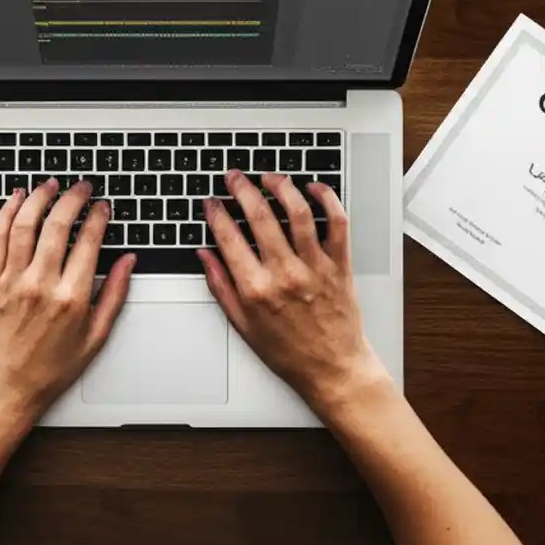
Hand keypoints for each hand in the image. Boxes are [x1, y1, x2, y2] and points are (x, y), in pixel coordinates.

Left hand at [0, 178, 136, 424]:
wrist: (8, 386)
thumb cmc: (52, 367)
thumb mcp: (96, 336)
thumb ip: (114, 294)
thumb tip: (128, 261)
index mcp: (72, 298)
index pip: (89, 241)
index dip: (98, 216)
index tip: (103, 206)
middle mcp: (41, 285)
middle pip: (58, 225)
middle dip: (73, 198)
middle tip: (82, 187)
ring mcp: (13, 282)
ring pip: (25, 225)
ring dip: (39, 197)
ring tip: (50, 185)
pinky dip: (6, 214)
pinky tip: (16, 200)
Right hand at [196, 170, 391, 417]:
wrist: (333, 369)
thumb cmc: (289, 352)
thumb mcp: (242, 325)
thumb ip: (221, 285)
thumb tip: (204, 255)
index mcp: (256, 289)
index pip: (229, 238)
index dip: (216, 213)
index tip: (211, 201)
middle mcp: (285, 274)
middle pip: (260, 216)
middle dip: (242, 189)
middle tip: (235, 177)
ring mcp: (315, 267)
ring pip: (298, 212)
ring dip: (281, 186)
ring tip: (270, 176)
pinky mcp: (340, 265)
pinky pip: (337, 223)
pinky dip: (328, 200)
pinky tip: (314, 188)